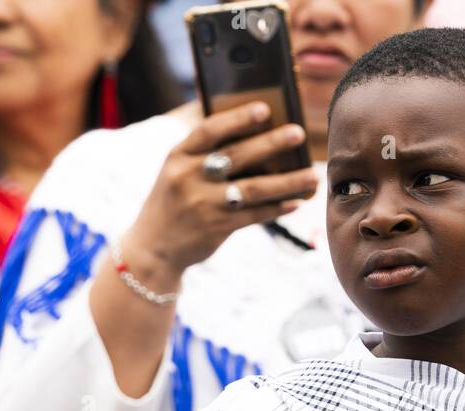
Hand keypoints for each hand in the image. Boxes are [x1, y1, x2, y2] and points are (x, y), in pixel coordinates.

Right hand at [125, 101, 319, 287]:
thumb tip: (249, 130)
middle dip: (271, 143)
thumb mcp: (176, 170)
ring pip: (253, 189)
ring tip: (312, 175)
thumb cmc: (174, 200)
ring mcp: (202, 204)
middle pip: (237, 156)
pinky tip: (297, 202)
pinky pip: (254, 215)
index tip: (264, 109)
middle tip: (298, 133)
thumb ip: (203, 151)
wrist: (153, 247)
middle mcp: (188, 178)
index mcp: (178, 156)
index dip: (237, 118)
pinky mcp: (216, 228)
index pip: (209, 130)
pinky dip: (276, 208)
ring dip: (287, 182)